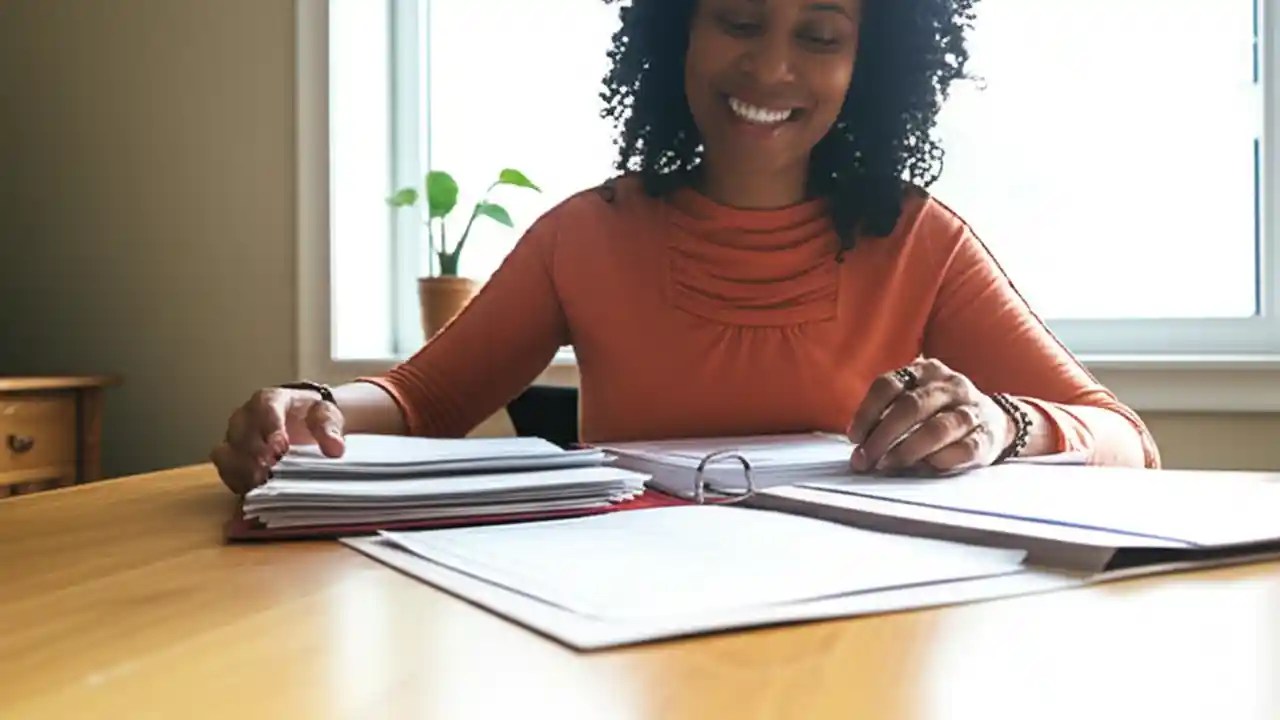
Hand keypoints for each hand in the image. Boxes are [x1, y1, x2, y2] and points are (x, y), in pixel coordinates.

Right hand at [210, 387, 345, 494]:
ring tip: (261, 487)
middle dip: (254, 456)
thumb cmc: (311, 416)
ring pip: (226, 455)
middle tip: (269, 474)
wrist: (303, 423)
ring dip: (242, 473)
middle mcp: (245, 418)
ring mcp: (234, 439)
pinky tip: (254, 495)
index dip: (271, 429)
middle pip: (240, 435)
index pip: (265, 410)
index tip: (281, 449)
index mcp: (268, 400)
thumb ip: (330, 427)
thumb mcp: (326, 415)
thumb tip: (335, 448)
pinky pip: (227, 472)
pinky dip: (238, 484)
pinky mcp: (232, 460)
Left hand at [847, 358, 1012, 474]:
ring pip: (937, 428)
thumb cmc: (939, 414)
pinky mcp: (987, 435)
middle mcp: (951, 384)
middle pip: (910, 406)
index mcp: (926, 370)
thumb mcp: (914, 402)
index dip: (867, 412)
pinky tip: (924, 467)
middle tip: (865, 459)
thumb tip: (859, 447)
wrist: (994, 422)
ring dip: (906, 450)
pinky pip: (962, 449)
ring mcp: (972, 409)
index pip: (889, 385)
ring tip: (887, 465)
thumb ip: (887, 417)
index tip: (854, 438)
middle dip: (882, 436)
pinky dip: (939, 460)